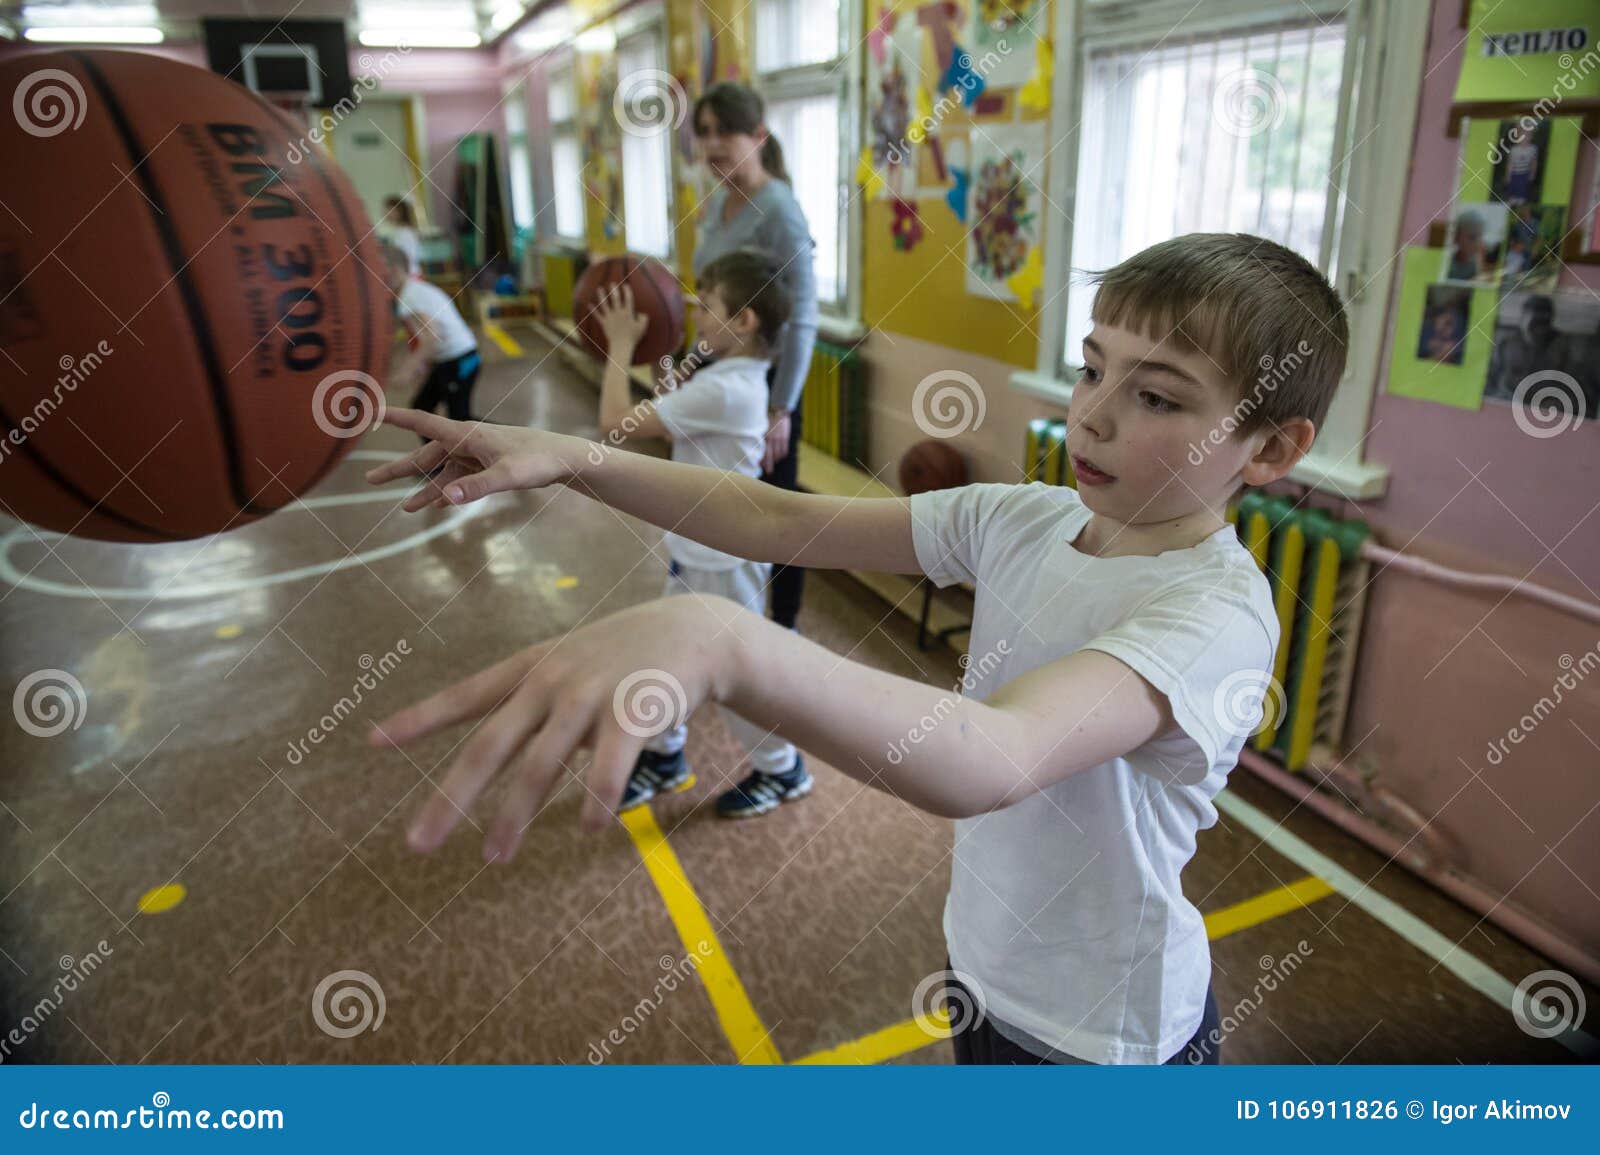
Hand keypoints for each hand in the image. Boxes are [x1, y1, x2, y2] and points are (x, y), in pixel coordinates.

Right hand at [366, 408, 572, 510]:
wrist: (563, 458)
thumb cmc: (537, 461)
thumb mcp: (507, 477)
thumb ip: (476, 488)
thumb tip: (447, 498)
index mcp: (466, 435)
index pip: (422, 423)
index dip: (396, 418)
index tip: (371, 414)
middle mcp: (466, 442)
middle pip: (425, 455)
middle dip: (399, 469)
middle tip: (370, 480)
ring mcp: (476, 455)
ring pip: (443, 473)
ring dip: (425, 490)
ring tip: (406, 509)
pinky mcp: (487, 467)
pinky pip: (460, 480)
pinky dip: (448, 492)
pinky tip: (437, 506)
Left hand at [369, 595, 750, 858]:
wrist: (693, 633)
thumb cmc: (625, 658)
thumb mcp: (571, 665)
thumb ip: (537, 709)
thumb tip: (510, 771)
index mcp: (529, 669)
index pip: (463, 696)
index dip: (418, 719)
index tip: (372, 741)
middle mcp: (550, 682)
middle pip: (488, 747)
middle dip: (449, 798)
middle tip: (417, 843)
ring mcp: (589, 697)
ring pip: (539, 767)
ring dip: (513, 817)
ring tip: (493, 857)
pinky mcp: (632, 713)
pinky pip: (607, 771)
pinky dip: (595, 803)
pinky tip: (587, 829)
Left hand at [593, 283, 649, 363]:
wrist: (621, 346)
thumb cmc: (633, 338)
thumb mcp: (643, 328)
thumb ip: (644, 318)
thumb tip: (641, 313)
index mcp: (628, 313)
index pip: (628, 298)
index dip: (626, 291)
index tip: (625, 285)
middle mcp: (618, 313)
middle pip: (615, 298)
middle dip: (613, 290)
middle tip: (612, 283)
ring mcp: (610, 318)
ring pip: (605, 304)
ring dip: (602, 296)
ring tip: (599, 288)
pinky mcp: (604, 323)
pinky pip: (598, 316)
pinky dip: (593, 310)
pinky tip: (589, 304)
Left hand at [762, 409, 791, 472]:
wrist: (778, 407)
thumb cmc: (766, 415)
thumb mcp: (760, 425)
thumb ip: (759, 435)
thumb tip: (756, 445)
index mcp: (763, 436)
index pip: (762, 452)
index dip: (761, 460)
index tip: (760, 466)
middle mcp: (771, 439)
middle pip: (770, 456)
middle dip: (769, 465)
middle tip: (769, 472)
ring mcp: (779, 438)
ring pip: (778, 454)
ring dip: (776, 460)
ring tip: (774, 464)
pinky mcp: (785, 437)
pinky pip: (784, 449)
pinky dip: (782, 454)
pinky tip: (781, 456)